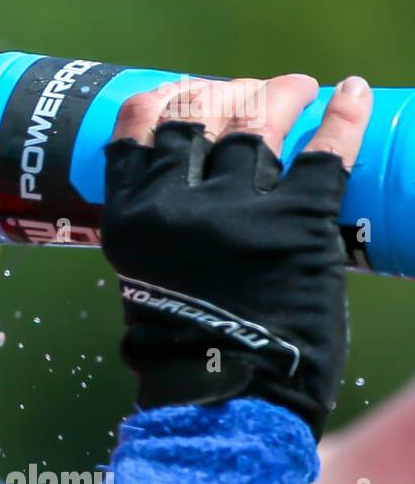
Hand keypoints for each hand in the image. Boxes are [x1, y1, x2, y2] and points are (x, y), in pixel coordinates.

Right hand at [100, 74, 373, 437]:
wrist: (231, 395)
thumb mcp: (146, 277)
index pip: (136, 127)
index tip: (181, 91)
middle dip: (225, 91)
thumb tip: (178, 188)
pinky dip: (342, 117)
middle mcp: (177, 204)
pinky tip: (352, 93)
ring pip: (256, 120)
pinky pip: (323, 153)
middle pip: (199, 112)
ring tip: (298, 88)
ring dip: (280, 94)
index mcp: (132, 217)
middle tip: (251, 94)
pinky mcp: (297, 223)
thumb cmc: (187, 347)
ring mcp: (237, 210)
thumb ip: (158, 232)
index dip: (162, 97)